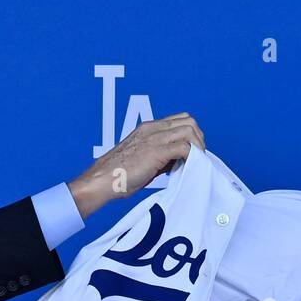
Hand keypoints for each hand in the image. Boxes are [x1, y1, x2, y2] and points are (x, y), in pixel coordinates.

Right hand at [67, 113, 206, 218]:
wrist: (102, 180)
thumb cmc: (118, 175)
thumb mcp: (143, 160)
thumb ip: (161, 157)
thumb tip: (179, 162)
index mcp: (148, 128)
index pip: (180, 119)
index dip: (192, 134)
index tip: (192, 152)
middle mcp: (153, 128)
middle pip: (189, 121)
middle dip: (199, 138)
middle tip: (198, 157)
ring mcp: (155, 138)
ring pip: (190, 130)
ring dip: (198, 147)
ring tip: (195, 162)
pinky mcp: (157, 151)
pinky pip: (185, 147)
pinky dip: (192, 157)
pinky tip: (187, 168)